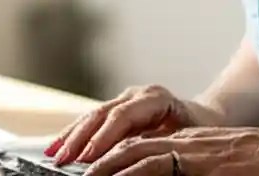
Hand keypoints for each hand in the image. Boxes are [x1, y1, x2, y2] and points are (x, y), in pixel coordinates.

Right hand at [47, 85, 223, 165]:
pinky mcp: (117, 109)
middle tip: (62, 160)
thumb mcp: (184, 141)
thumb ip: (157, 149)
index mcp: (156, 98)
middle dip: (80, 138)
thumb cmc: (200, 132)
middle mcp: (137, 94)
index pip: (123, 116)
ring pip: (92, 116)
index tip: (88, 157)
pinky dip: (75, 134)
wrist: (205, 118)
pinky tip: (58, 147)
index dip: (103, 137)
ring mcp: (126, 99)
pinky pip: (93, 121)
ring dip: (71, 136)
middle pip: (102, 114)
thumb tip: (132, 163)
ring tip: (53, 155)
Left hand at [81, 127, 258, 175]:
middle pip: (126, 143)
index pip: (137, 145)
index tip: (83, 169)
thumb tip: (167, 175)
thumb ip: (191, 172)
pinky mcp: (199, 160)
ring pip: (133, 151)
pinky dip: (128, 174)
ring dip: (101, 165)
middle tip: (65, 170)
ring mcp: (190, 148)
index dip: (107, 156)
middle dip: (93, 158)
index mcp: (187, 143)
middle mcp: (183, 140)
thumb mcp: (220, 171)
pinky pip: (155, 165)